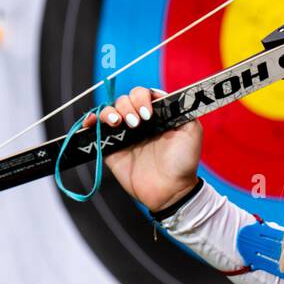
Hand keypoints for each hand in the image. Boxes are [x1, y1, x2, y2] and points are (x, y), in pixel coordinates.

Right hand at [80, 86, 202, 212]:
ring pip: (110, 110)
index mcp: (158, 115)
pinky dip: (91, 121)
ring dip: (110, 112)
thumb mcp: (192, 130)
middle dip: (128, 106)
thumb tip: (162, 94)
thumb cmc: (183, 161)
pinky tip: (93, 122)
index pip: (144, 94)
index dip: (143, 98)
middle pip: (125, 99)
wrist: (171, 190)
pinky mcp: (111, 148)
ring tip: (118, 123)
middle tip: (136, 123)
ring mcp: (125, 134)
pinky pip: (96, 130)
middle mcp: (140, 121)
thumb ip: (181, 108)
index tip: (148, 113)